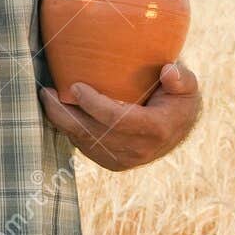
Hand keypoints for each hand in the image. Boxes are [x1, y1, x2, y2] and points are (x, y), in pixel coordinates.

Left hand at [39, 61, 201, 170]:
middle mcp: (137, 151)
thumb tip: (168, 71)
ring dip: (61, 121)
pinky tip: (57, 110)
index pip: (117, 120)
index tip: (75, 86)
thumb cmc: (178, 100)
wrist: (178, 130)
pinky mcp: (112, 163)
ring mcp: (123, 161)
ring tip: (46, 98)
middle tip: (46, 92)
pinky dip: (68, 129)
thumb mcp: (187, 86)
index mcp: (154, 130)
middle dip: (65, 114)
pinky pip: (84, 146)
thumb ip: (181, 78)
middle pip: (92, 134)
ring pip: (84, 142)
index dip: (93, 105)